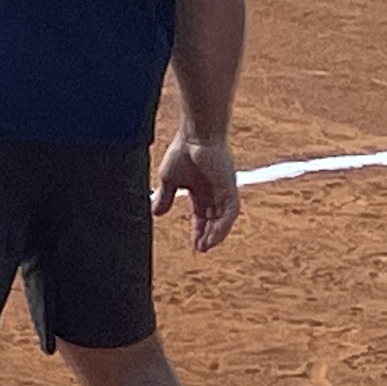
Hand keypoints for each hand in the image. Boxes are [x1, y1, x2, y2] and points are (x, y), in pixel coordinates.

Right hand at [154, 131, 239, 251]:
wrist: (195, 136)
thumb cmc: (182, 152)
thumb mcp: (169, 180)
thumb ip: (164, 197)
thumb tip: (156, 214)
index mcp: (200, 190)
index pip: (201, 216)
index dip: (197, 230)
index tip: (194, 245)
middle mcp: (214, 193)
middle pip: (213, 220)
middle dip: (208, 235)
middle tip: (201, 249)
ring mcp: (223, 191)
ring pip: (223, 219)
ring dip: (217, 234)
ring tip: (207, 246)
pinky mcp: (229, 188)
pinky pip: (230, 212)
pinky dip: (223, 226)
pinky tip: (215, 236)